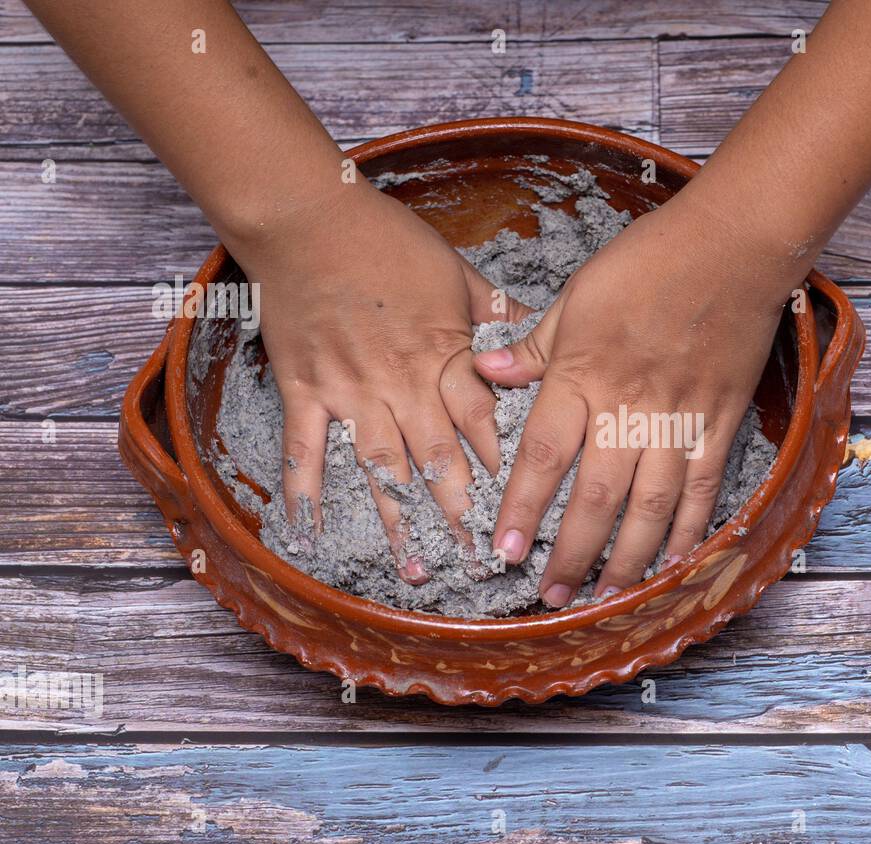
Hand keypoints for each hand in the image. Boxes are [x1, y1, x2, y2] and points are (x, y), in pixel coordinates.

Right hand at [237, 183, 527, 582]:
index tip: (524, 510)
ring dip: (399, 522)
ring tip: (416, 571)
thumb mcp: (457, 272)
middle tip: (481, 564)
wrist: (308, 218)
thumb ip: (496, 317)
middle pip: (437, 460)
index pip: (480, 423)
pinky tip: (313, 536)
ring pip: (380, 468)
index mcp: (442, 354)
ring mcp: (348, 391)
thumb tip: (540, 341)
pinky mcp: (304, 390)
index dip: (503, 469)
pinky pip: (306, 451)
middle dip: (461, 515)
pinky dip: (307, 494)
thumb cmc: (389, 241)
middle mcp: (399, 382)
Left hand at [473, 193, 802, 605]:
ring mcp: (679, 419)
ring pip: (650, 506)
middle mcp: (629, 407)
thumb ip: (536, 345)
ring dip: (627, 559)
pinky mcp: (720, 422)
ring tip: (608, 598)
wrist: (734, 246)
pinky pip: (702, 488)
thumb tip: (487, 371)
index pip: (543, 455)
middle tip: (552, 596)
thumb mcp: (579, 294)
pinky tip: (674, 563)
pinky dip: (689, 530)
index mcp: (584, 374)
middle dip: (571, 554)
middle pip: (596, 497)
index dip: (522, 508)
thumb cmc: (650, 261)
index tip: (505, 552)